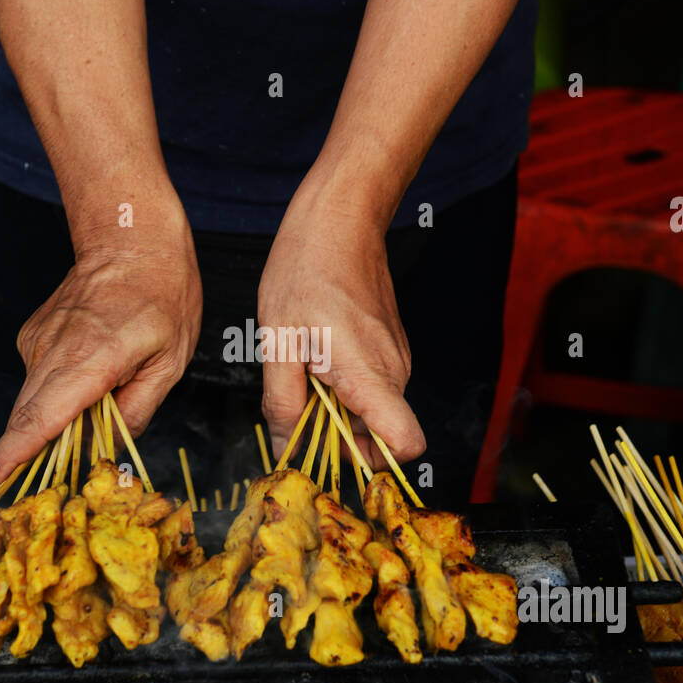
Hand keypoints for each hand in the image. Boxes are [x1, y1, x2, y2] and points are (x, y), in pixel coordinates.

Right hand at [0, 216, 201, 499]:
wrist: (131, 238)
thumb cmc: (161, 295)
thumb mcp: (171, 360)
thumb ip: (138, 410)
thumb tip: (109, 448)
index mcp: (91, 359)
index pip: (40, 419)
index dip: (12, 458)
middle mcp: (53, 350)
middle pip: (27, 419)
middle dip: (23, 458)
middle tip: (26, 491)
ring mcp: (37, 341)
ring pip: (34, 402)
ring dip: (53, 421)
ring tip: (97, 402)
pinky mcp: (32, 336)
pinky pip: (40, 380)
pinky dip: (58, 392)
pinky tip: (90, 374)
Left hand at [257, 182, 424, 469]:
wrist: (341, 219)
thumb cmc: (306, 270)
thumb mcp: (278, 341)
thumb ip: (282, 403)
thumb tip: (286, 449)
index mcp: (369, 375)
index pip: (404, 445)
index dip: (371, 464)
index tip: (329, 456)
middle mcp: (395, 372)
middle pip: (378, 435)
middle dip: (337, 436)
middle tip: (296, 407)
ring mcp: (396, 358)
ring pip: (371, 410)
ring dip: (336, 409)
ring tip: (302, 370)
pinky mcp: (390, 347)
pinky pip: (371, 386)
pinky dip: (343, 387)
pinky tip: (315, 356)